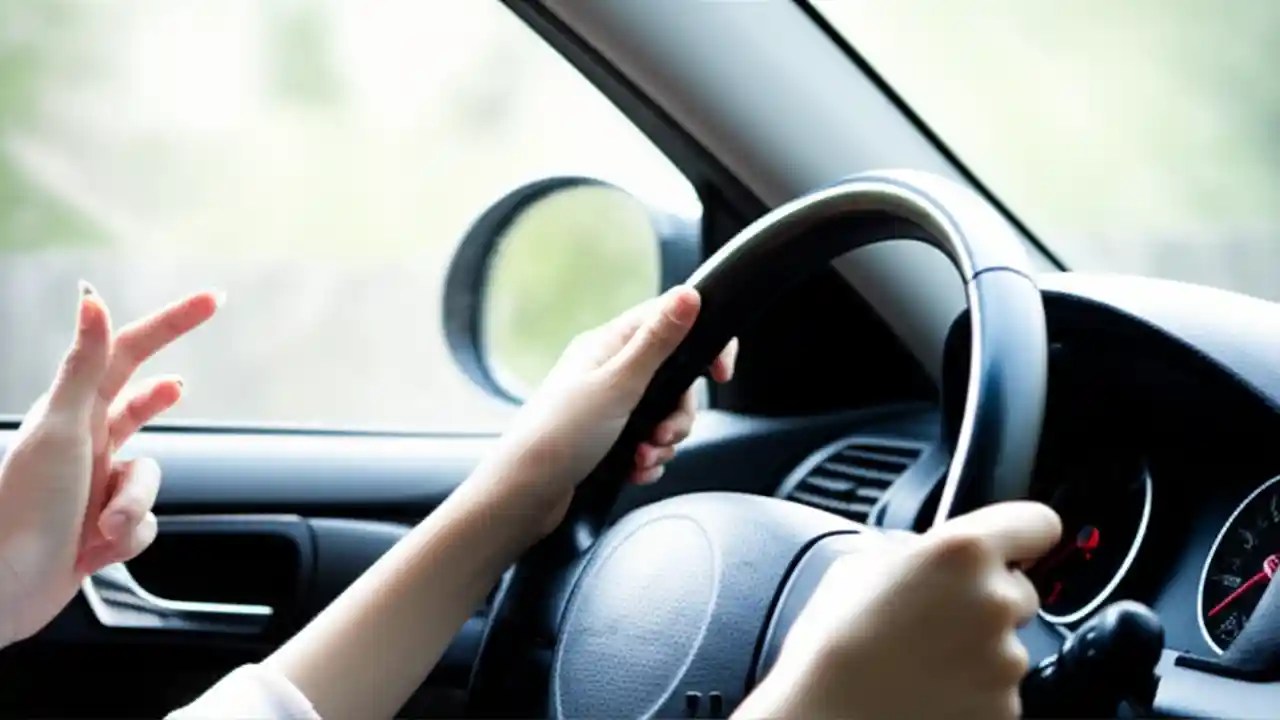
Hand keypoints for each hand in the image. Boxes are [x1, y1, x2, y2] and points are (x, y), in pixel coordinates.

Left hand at [0, 283, 219, 646]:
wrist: (6, 591)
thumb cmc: (22, 507)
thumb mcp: (61, 428)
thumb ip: (84, 363)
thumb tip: (93, 295)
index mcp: (71, 410)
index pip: (128, 351)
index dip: (172, 323)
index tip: (212, 300)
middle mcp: (85, 441)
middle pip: (140, 406)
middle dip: (158, 408)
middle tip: (183, 384)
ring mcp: (95, 484)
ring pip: (150, 477)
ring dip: (134, 507)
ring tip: (100, 530)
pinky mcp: (103, 525)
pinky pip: (145, 522)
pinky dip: (128, 539)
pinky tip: (93, 553)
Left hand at [494, 285, 736, 532]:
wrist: (523, 495)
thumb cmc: (560, 436)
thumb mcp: (619, 384)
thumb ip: (658, 341)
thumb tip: (689, 294)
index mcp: (608, 345)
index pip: (668, 321)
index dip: (702, 344)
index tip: (720, 374)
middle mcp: (608, 370)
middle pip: (674, 379)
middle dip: (678, 414)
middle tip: (664, 435)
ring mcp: (608, 405)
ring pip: (664, 415)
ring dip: (663, 442)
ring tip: (644, 458)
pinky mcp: (607, 438)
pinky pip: (648, 442)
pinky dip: (649, 459)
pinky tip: (636, 471)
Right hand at [740, 502, 1061, 719]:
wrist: (826, 716)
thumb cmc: (832, 644)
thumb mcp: (859, 566)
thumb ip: (914, 553)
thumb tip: (928, 557)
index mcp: (961, 552)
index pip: (1038, 523)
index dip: (1024, 535)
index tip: (1014, 547)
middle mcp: (995, 601)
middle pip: (1021, 591)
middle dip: (987, 601)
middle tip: (937, 618)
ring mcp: (1006, 660)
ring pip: (1008, 644)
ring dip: (977, 649)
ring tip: (921, 660)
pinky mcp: (1005, 707)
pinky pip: (999, 689)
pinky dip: (973, 690)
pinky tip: (929, 688)